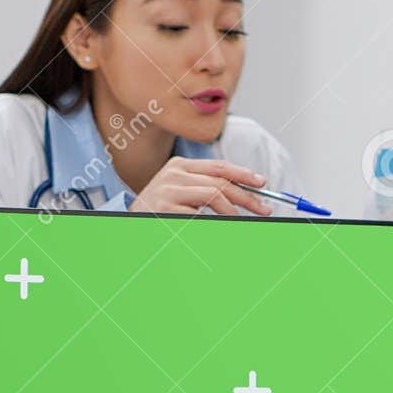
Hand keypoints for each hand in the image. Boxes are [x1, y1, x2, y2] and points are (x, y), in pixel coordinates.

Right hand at [128, 158, 272, 215]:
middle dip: (246, 196)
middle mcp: (173, 174)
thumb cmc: (159, 211)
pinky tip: (220, 226)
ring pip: (214, 196)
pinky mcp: (166, 208)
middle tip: (263, 209)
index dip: (243, 173)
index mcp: (179, 165)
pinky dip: (214, 222)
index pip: (218, 166)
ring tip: (239, 221)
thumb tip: (242, 193)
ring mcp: (168, 190)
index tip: (262, 183)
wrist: (128, 224)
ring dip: (232, 211)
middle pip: (220, 181)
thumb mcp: (180, 191)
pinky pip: (200, 215)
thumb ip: (204, 186)